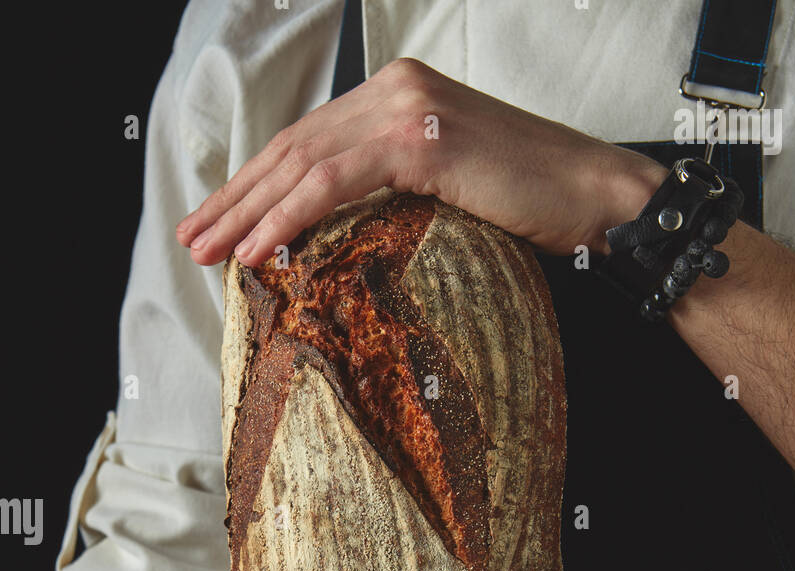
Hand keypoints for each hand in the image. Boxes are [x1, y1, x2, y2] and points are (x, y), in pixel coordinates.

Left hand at [176, 58, 663, 264]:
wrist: (597, 195)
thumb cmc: (534, 203)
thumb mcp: (451, 188)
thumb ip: (394, 188)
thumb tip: (341, 230)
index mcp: (396, 95)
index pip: (308, 141)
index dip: (254, 184)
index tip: (218, 222)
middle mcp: (393, 88)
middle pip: (292, 146)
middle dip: (235, 197)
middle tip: (191, 239)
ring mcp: (405, 107)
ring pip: (302, 162)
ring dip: (247, 211)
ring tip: (207, 252)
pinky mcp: (420, 139)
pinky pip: (334, 181)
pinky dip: (290, 216)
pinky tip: (258, 248)